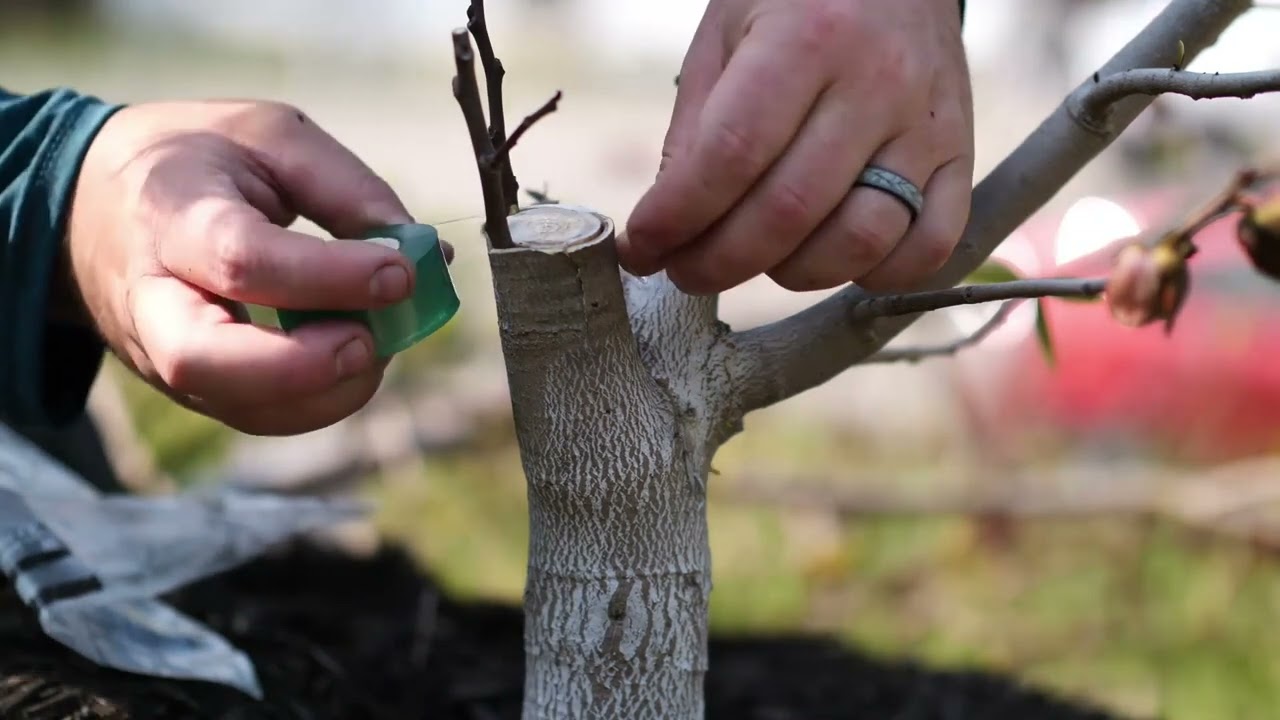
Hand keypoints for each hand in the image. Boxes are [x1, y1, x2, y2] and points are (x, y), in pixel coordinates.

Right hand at [66, 100, 434, 435]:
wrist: (94, 202)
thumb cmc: (197, 161)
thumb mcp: (272, 137)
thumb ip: (348, 190)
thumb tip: (424, 257)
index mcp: (171, 211)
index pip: (241, 259)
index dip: (329, 276)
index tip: (400, 274)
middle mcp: (152, 295)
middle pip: (201, 359)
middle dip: (300, 368)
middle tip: (369, 343)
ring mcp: (163, 353)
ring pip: (235, 406)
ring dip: (325, 392)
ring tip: (374, 343)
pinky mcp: (190, 386)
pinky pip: (258, 415)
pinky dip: (319, 400)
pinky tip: (352, 357)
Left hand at [619, 0, 972, 294]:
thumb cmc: (796, 2)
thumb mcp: (726, 34)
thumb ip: (696, 128)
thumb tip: (668, 225)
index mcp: (806, 38)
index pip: (730, 154)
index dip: (676, 217)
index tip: (641, 249)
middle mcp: (876, 82)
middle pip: (789, 210)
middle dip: (718, 261)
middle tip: (684, 270)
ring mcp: (925, 125)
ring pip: (861, 240)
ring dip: (790, 274)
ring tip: (755, 260)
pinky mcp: (961, 155)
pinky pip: (930, 246)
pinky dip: (877, 275)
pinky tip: (831, 260)